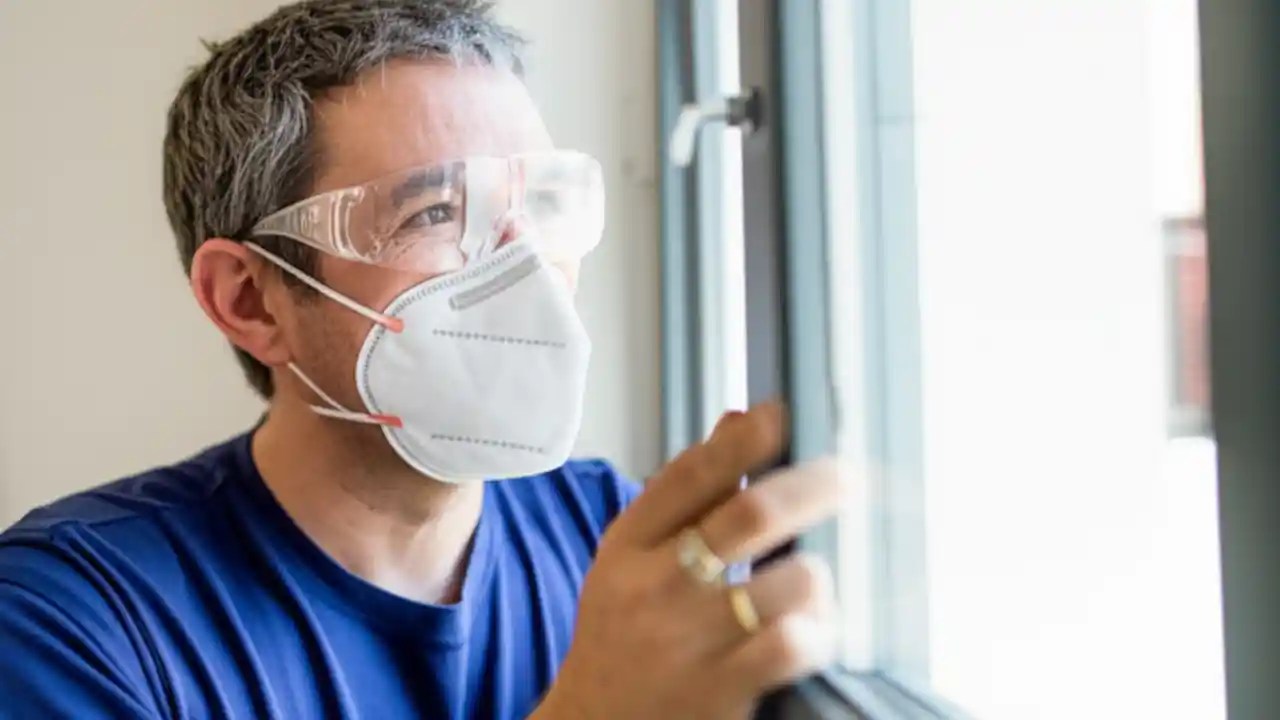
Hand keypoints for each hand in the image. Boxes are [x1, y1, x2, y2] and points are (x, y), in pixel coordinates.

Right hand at [533, 402, 844, 719]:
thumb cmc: (622, 634)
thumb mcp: (632, 557)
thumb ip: (685, 491)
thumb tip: (739, 418)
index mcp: (629, 546)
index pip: (689, 476)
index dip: (740, 441)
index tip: (779, 415)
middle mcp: (656, 587)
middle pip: (750, 516)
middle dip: (812, 488)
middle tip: (848, 476)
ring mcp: (689, 642)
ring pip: (787, 582)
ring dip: (817, 577)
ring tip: (815, 584)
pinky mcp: (721, 690)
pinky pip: (792, 645)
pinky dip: (818, 631)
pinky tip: (814, 631)